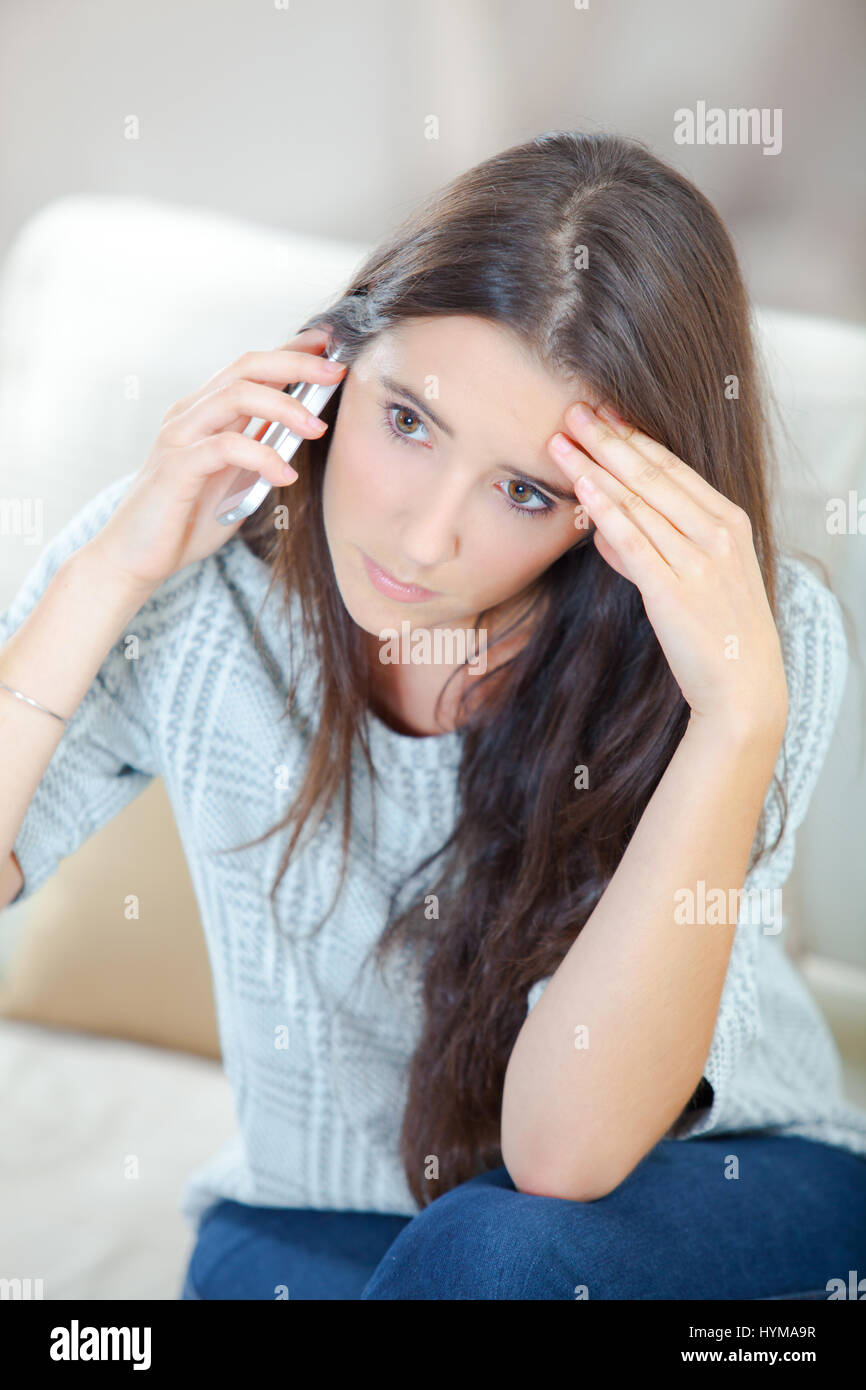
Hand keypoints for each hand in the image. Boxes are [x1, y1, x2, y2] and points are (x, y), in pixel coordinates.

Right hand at [90, 327, 345, 593]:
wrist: (134, 559)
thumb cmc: (184, 521)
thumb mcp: (235, 481)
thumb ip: (260, 454)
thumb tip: (302, 436)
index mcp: (204, 413)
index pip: (250, 368)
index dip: (290, 352)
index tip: (329, 346)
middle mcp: (189, 415)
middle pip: (246, 368)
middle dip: (296, 365)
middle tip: (336, 374)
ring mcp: (180, 437)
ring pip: (236, 396)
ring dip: (284, 407)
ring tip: (317, 428)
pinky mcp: (176, 467)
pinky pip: (226, 447)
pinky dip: (263, 457)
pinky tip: (285, 477)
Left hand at [548, 401, 787, 741]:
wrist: (743, 685)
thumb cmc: (717, 633)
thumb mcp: (694, 579)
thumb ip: (648, 550)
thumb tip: (603, 529)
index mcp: (729, 521)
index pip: (672, 468)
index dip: (632, 437)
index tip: (601, 413)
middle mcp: (717, 532)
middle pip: (652, 474)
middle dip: (608, 438)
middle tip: (573, 409)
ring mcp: (698, 559)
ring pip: (638, 500)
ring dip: (596, 464)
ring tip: (561, 438)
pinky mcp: (674, 589)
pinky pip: (633, 540)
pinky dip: (605, 509)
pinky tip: (582, 486)